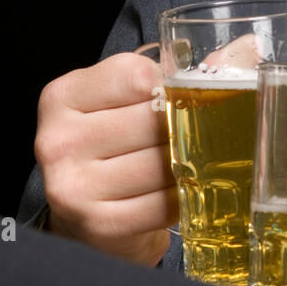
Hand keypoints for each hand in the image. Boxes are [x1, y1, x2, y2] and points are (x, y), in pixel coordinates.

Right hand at [35, 53, 173, 264]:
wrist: (83, 212)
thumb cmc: (109, 145)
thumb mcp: (120, 97)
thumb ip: (164, 75)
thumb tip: (227, 61)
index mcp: (62, 96)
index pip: (135, 75)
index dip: (168, 86)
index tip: (173, 98)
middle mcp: (59, 141)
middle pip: (151, 121)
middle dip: (182, 126)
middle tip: (193, 133)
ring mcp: (74, 187)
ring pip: (161, 164)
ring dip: (186, 164)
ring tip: (185, 163)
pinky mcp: (99, 225)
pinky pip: (164, 204)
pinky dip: (182, 197)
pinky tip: (178, 191)